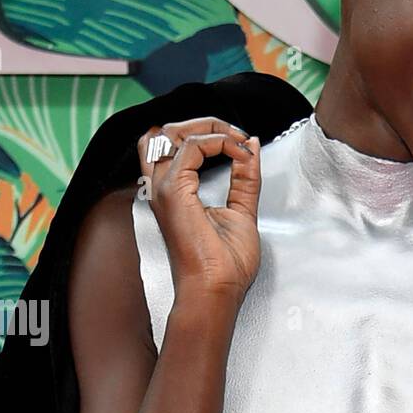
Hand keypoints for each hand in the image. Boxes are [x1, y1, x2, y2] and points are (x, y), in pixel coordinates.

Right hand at [137, 117, 262, 304]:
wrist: (217, 289)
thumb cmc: (224, 264)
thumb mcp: (242, 209)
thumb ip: (245, 177)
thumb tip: (251, 145)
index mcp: (173, 192)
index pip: (174, 144)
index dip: (210, 134)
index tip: (243, 145)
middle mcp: (161, 187)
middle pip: (165, 131)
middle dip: (205, 123)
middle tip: (237, 136)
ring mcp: (164, 189)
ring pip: (171, 132)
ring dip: (210, 128)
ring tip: (237, 142)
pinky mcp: (174, 192)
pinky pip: (192, 147)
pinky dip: (220, 142)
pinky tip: (240, 156)